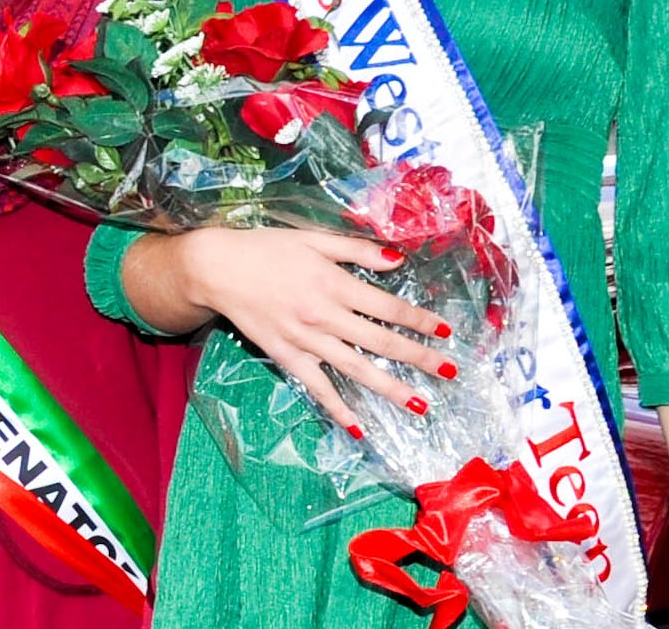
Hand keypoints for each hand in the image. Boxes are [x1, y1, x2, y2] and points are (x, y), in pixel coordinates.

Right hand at [181, 226, 451, 432]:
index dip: (419, 320)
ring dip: (391, 389)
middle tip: (450, 372)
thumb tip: (397, 259)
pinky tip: (360, 429)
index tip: (445, 332)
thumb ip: (355, 249)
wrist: (218, 269)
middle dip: (419, 358)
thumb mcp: (312, 239)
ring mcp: (306, 341)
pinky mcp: (287, 357)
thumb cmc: (266, 249)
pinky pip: (317, 388)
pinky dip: (338, 410)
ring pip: (356, 369)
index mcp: (334, 283)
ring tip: (420, 405)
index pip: (388, 307)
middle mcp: (325, 316)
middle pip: (381, 342)